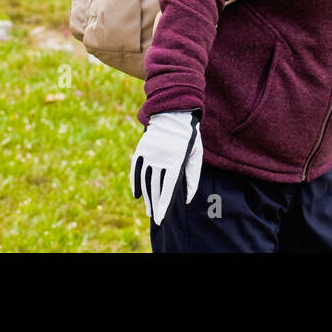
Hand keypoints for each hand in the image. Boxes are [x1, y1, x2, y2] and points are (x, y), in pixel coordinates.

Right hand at [129, 108, 202, 223]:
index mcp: (176, 159)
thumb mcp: (196, 155)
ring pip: (145, 180)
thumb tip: (188, 200)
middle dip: (155, 205)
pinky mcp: (142, 148)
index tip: (161, 218)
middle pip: (155, 187)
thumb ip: (193, 178)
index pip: (168, 188)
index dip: (163, 204)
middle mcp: (161, 157)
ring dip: (146, 197)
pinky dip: (135, 183)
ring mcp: (149, 152)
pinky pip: (136, 169)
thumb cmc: (189, 136)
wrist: (174, 112)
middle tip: (155, 218)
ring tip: (149, 210)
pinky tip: (138, 195)